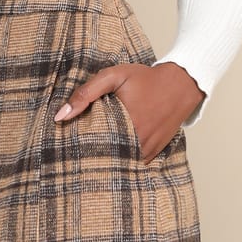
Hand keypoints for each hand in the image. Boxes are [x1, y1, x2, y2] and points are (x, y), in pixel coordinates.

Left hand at [52, 61, 205, 163]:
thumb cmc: (145, 78)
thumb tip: (61, 116)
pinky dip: (122, 162)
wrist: (181, 84)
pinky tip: (110, 156)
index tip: (65, 148)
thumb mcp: (114, 76)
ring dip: (106, 162)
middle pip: (105, 158)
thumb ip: (87, 93)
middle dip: (89, 158)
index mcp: (124, 123)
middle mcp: (137, 141)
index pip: (92, 145)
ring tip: (88, 160)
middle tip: (73, 157)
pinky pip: (135, 165)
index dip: (78, 148)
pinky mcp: (155, 152)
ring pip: (120, 165)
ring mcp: (147, 149)